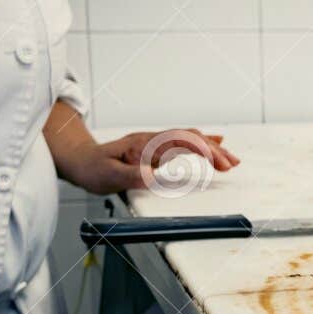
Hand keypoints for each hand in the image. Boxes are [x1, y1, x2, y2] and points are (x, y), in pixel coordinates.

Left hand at [59, 128, 239, 194]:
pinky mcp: (158, 149)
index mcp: (144, 144)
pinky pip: (185, 142)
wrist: (80, 160)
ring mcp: (156, 143)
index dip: (201, 149)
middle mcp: (153, 140)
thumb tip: (152, 176)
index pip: (179, 141)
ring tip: (232, 160)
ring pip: (190, 139)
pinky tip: (215, 147)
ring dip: (213, 148)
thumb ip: (129, 175)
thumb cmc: (92, 169)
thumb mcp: (106, 176)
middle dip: (214, 150)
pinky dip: (203, 146)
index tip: (217, 161)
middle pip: (190, 138)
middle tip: (232, 164)